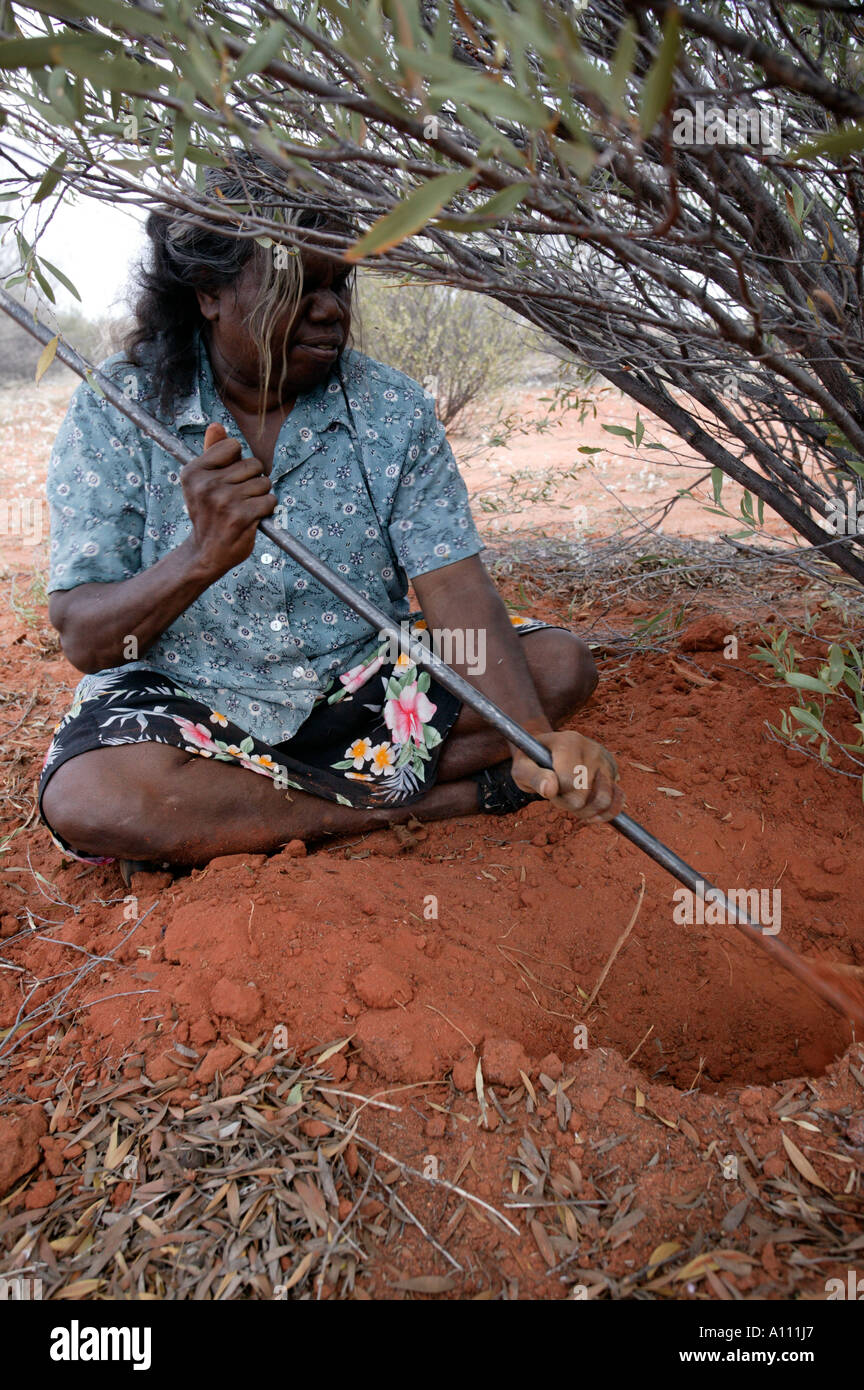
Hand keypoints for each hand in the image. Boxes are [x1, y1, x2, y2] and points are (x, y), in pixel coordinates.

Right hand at [181, 422, 276, 580]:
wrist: (205, 553)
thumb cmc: (208, 513)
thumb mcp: (202, 481)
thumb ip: (211, 452)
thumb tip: (216, 426)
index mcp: (193, 471)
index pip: (233, 445)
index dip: (238, 461)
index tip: (228, 478)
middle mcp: (206, 484)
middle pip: (253, 464)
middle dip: (253, 480)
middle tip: (238, 497)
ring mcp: (223, 501)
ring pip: (264, 483)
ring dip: (260, 496)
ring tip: (244, 508)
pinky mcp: (240, 517)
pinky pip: (269, 501)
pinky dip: (266, 509)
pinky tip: (251, 518)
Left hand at [511, 729, 623, 822]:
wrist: (548, 749)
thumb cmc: (532, 761)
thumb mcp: (522, 768)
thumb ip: (533, 777)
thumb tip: (550, 789)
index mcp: (569, 742)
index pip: (569, 782)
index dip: (557, 795)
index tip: (548, 788)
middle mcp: (592, 748)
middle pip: (586, 795)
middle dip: (569, 805)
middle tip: (559, 797)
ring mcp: (605, 760)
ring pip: (605, 800)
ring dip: (587, 811)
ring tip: (574, 803)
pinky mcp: (614, 771)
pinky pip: (618, 800)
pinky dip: (606, 813)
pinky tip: (591, 813)